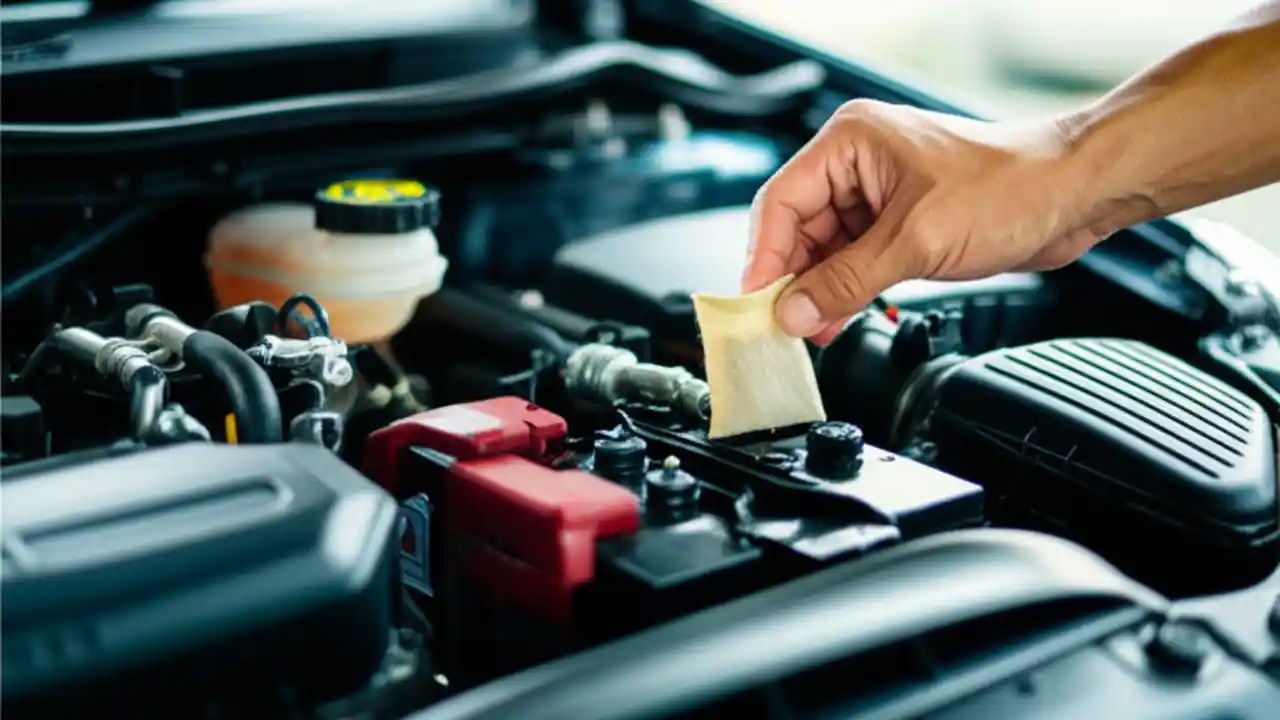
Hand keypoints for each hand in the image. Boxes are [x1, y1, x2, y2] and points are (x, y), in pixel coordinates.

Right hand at [742, 99, 1120, 343]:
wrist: (1074, 194)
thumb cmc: (1011, 187)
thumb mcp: (914, 242)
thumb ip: (846, 282)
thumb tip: (794, 310)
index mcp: (850, 142)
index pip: (780, 202)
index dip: (764, 258)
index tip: (757, 304)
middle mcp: (858, 162)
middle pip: (797, 228)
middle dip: (792, 280)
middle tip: (785, 326)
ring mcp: (879, 191)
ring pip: (824, 248)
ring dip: (819, 291)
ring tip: (814, 330)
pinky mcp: (900, 219)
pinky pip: (854, 258)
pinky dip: (846, 289)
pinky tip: (839, 317)